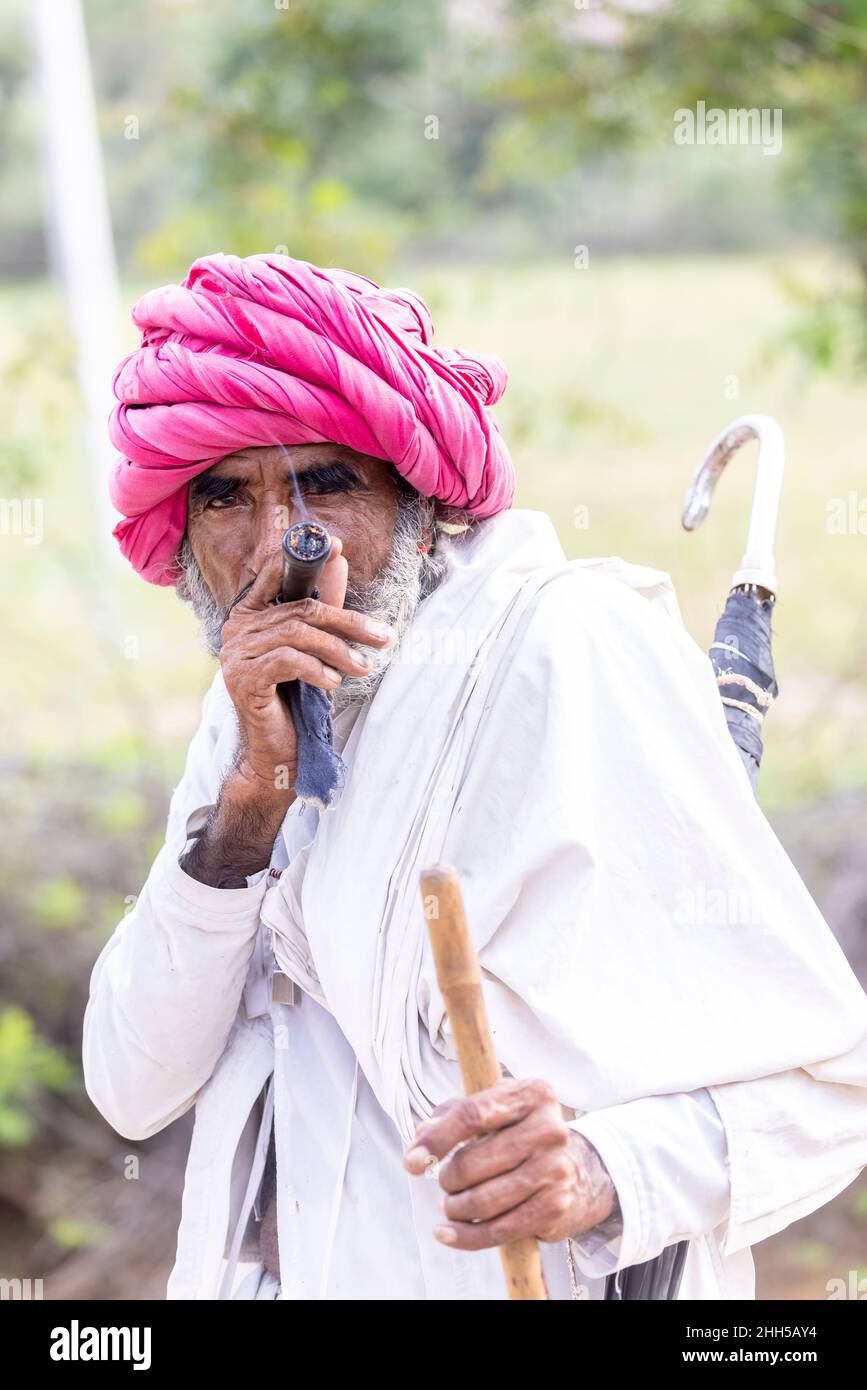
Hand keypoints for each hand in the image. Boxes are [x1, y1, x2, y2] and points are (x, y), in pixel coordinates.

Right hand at [219, 538, 391, 791]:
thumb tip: (339, 559)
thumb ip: (324, 605)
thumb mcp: (315, 647)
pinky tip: (333, 684)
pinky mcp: (241, 678)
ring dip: (338, 650)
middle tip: (382, 636)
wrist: (276, 750)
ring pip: (297, 634)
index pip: (274, 575)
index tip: (337, 545)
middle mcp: (236, 629)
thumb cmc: (295, 697)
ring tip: (364, 668)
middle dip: (347, 621)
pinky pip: (287, 661)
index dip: (304, 558)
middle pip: (300, 609)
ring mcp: (234, 653)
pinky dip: (317, 670)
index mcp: (250, 615)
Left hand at [403, 1077, 618, 1249]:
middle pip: (473, 1162)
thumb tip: (421, 1133)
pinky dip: (466, 1236)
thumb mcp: (496, 1109)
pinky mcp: (555, 1206)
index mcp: (532, 1094)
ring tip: (450, 1205)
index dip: (436, 1139)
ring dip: (455, 1208)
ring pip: (484, 1200)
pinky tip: (447, 1233)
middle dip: (447, 1178)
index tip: (411, 1160)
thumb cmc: (522, 1134)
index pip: (473, 1115)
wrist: (579, 1170)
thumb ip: (455, 1113)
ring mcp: (555, 1169)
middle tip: (444, 1182)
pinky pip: (499, 1230)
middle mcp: (549, 1128)